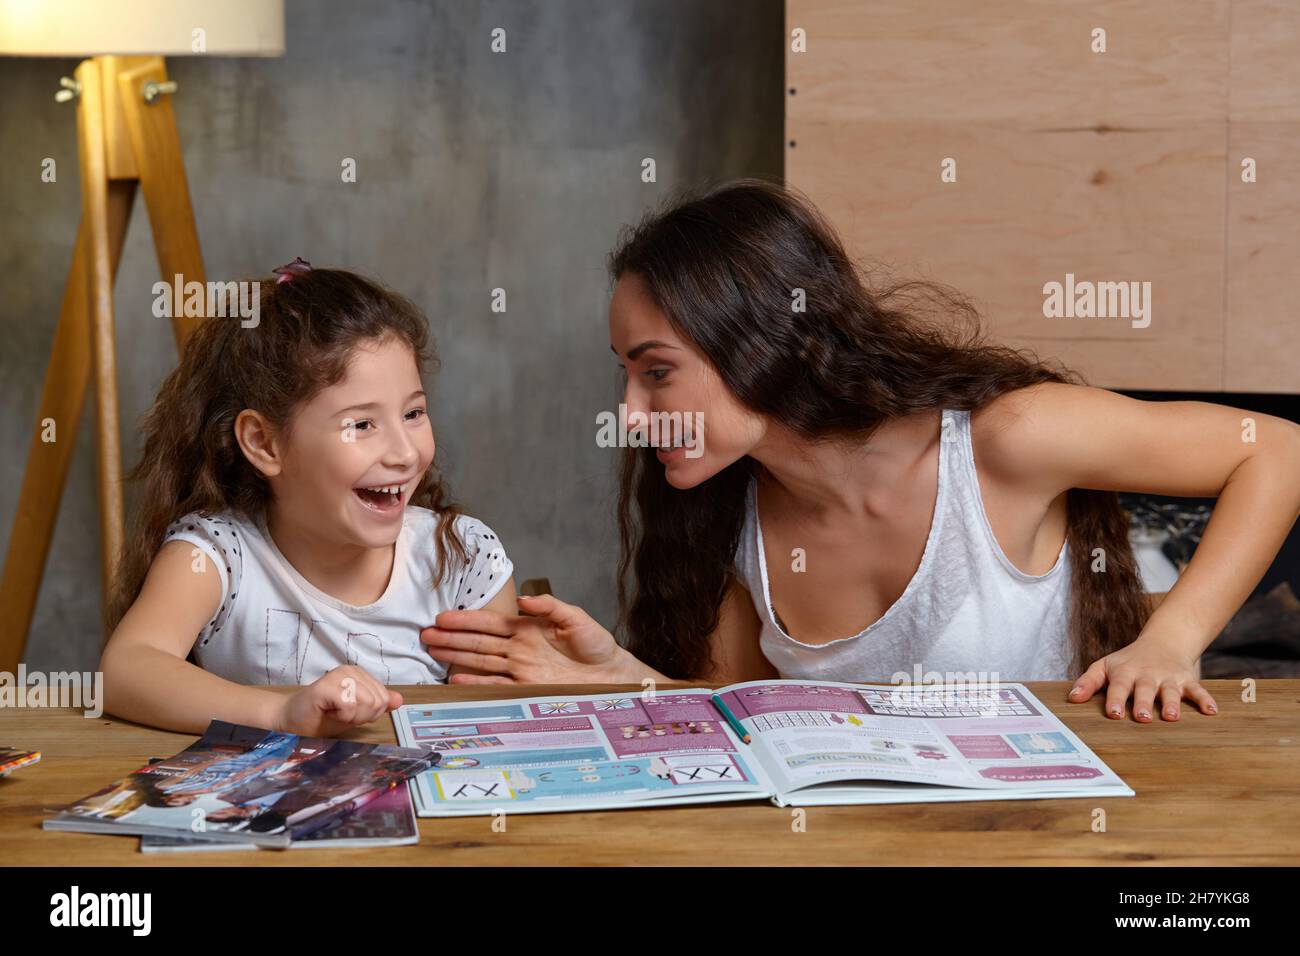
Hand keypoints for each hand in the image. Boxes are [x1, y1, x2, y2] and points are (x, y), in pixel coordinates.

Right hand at [275, 665, 402, 735]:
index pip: (384, 698)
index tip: (349, 713)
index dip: (369, 714)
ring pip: (367, 703)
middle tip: (340, 714)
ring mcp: (339, 675)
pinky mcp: (327, 685)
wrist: (291, 719)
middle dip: (361, 716)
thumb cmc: (323, 717)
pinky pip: (350, 706)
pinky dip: (342, 717)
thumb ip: (378, 705)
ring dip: (351, 717)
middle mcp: (351, 670)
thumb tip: (399, 699)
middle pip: (378, 701)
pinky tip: (328, 712)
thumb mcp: (357, 713)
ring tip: (335, 712)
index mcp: (360, 674)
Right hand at [422, 593, 641, 683]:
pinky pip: (496, 685)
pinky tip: (457, 678)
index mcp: (527, 629)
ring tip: (433, 650)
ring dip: (457, 656)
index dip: (467, 619)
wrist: (610, 674)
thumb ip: (550, 607)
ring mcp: (520, 669)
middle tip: (426, 634)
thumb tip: (524, 599)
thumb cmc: (596, 645)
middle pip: (478, 642)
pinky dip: (476, 682)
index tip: (443, 617)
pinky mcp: (526, 688)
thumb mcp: (576, 619)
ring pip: (481, 661)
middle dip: (452, 637)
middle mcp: (518, 648)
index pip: (490, 622)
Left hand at [1067, 635, 1217, 721]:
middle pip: (1144, 690)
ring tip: (1171, 717)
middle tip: (1143, 718)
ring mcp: (1169, 678)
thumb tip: (1071, 699)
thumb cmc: (1128, 661)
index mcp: (1125, 673)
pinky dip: (1205, 699)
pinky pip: (1198, 690)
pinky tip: (1211, 711)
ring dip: (1172, 703)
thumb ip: (1088, 682)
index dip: (1116, 700)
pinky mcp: (1187, 680)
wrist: (1163, 642)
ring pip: (1171, 691)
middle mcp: (1147, 675)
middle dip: (1144, 703)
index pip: (1118, 687)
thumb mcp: (1105, 666)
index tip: (1114, 714)